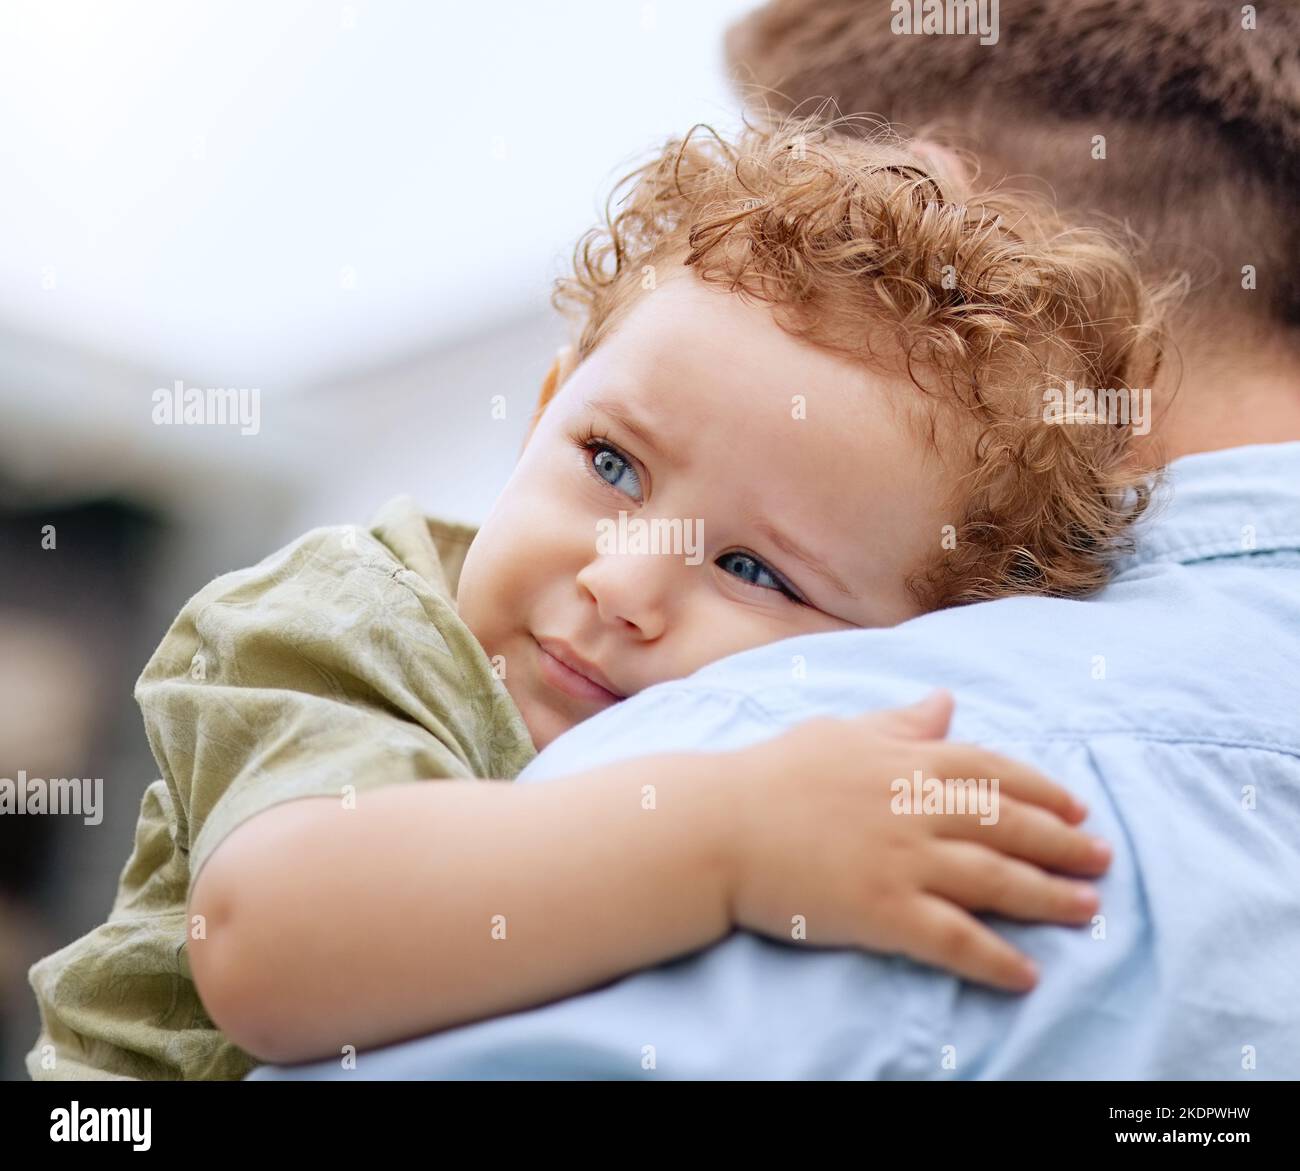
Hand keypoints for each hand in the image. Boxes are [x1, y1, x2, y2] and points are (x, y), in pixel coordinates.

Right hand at [724, 690, 1110, 990]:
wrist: (717, 826)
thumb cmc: (772, 774)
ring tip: (1087, 909)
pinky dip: (993, 958)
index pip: (993, 770)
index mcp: (906, 759)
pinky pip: (952, 939)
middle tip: (1102, 858)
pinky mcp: (882, 910)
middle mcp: (916, 807)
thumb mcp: (840, 733)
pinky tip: (1026, 974)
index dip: (1042, 789)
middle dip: (1063, 842)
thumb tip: (945, 702)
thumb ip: (900, 723)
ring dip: (1048, 896)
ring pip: (995, 879)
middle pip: (1009, 824)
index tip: (1075, 806)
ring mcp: (902, 859)